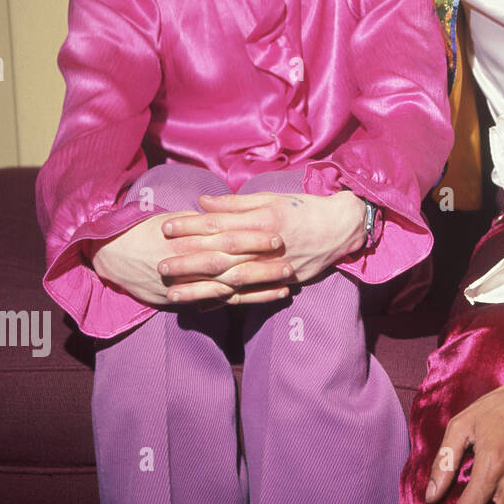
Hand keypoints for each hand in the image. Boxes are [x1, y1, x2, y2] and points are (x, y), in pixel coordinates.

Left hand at [93, 189, 366, 307]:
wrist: (342, 227)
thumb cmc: (304, 208)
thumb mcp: (272, 198)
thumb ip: (236, 204)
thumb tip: (203, 203)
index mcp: (263, 220)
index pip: (220, 224)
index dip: (192, 226)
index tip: (166, 228)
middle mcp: (267, 246)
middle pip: (222, 254)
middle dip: (189, 260)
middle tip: (161, 265)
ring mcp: (275, 267)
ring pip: (233, 279)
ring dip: (202, 287)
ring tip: (174, 292)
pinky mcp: (283, 281)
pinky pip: (252, 294)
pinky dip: (228, 301)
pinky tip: (205, 306)